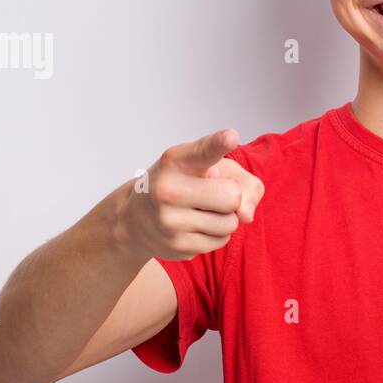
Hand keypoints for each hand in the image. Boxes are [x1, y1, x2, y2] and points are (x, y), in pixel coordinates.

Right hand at [117, 129, 264, 260]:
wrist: (135, 219)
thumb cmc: (182, 185)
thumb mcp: (209, 169)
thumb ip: (241, 181)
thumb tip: (246, 215)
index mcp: (176, 161)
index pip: (203, 151)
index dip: (218, 144)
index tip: (231, 137)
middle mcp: (169, 189)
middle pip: (232, 196)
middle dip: (231, 197)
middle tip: (210, 194)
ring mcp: (170, 220)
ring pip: (231, 223)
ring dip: (225, 218)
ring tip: (201, 210)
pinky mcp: (177, 246)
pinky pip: (221, 241)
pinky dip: (216, 234)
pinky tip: (195, 226)